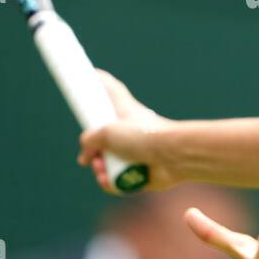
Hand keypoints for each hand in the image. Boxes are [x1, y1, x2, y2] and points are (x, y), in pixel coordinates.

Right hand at [77, 69, 178, 193]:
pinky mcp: (139, 172)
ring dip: (100, 170)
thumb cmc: (144, 136)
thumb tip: (86, 156)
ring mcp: (133, 151)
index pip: (110, 90)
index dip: (100, 83)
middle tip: (89, 157)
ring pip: (106, 162)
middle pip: (101, 136)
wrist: (172, 156)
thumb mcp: (107, 131)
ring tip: (102, 170)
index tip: (90, 75)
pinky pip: (117, 181)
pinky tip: (109, 180)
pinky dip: (111, 183)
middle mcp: (128, 130)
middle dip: (91, 151)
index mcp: (123, 111)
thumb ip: (89, 140)